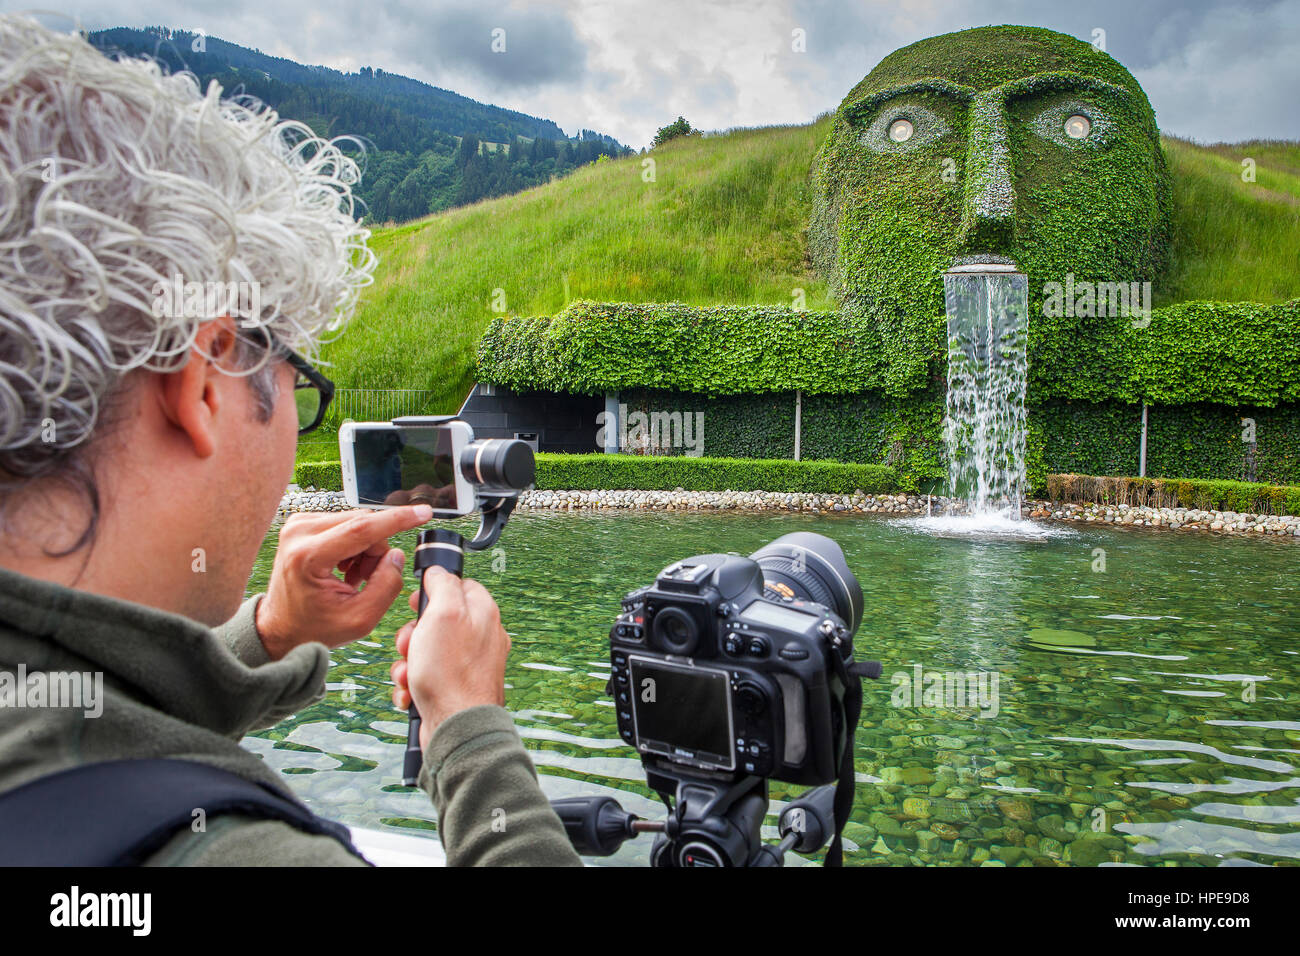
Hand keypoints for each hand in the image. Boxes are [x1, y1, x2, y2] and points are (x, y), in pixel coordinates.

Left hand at [256, 505, 432, 658]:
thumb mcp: (360, 619)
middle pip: (364, 524)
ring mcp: (298, 524)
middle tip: (366, 580)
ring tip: (351, 577)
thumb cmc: (314, 627)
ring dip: (365, 549)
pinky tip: (343, 567)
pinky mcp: (302, 523)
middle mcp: (299, 533)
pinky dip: (354, 544)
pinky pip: (346, 522)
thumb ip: (387, 585)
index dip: (398, 519)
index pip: (362, 527)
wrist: (281, 627)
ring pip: (358, 521)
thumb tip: (396, 555)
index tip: (423, 512)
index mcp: (308, 557)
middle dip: (377, 550)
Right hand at [390, 567, 510, 748]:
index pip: (458, 586)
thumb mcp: (443, 613)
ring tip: (411, 675)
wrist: (457, 727)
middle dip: (413, 634)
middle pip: (436, 621)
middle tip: (410, 645)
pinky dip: (413, 685)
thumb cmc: (452, 674)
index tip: (415, 603)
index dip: (432, 592)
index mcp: (483, 613)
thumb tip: (438, 572)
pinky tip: (412, 693)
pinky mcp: (455, 689)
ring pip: (426, 651)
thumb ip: (442, 585)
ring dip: (408, 663)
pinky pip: (426, 677)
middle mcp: (481, 637)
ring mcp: (469, 665)